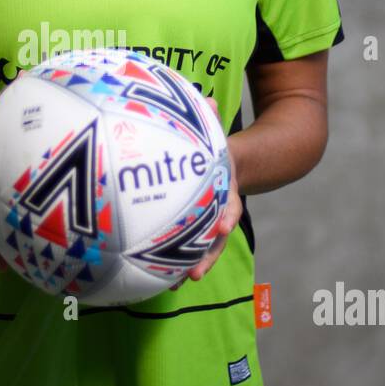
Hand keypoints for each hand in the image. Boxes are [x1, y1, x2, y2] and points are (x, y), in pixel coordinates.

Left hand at [169, 96, 241, 290]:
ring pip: (201, 250)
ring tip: (174, 286)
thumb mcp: (213, 131)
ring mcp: (206, 222)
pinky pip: (182, 248)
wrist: (229, 163)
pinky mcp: (191, 228)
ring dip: (188, 267)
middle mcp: (218, 209)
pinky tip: (154, 278)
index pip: (230, 204)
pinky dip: (172, 262)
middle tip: (195, 274)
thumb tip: (208, 99)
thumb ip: (210, 117)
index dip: (227, 216)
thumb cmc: (212, 145)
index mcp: (224, 188)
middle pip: (215, 239)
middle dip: (206, 256)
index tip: (224, 227)